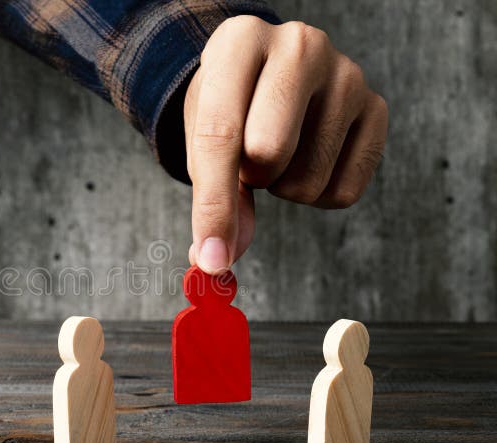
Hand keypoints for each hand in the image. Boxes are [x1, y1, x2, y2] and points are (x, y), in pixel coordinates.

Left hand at [185, 16, 387, 272]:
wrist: (265, 76)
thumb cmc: (229, 106)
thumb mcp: (205, 137)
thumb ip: (212, 198)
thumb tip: (218, 260)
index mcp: (240, 41)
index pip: (220, 134)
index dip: (213, 205)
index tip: (210, 257)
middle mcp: (298, 45)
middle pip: (268, 152)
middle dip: (251, 178)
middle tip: (248, 161)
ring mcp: (346, 73)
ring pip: (307, 180)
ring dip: (284, 187)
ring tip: (281, 151)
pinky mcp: (377, 107)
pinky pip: (345, 192)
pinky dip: (318, 195)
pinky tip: (309, 159)